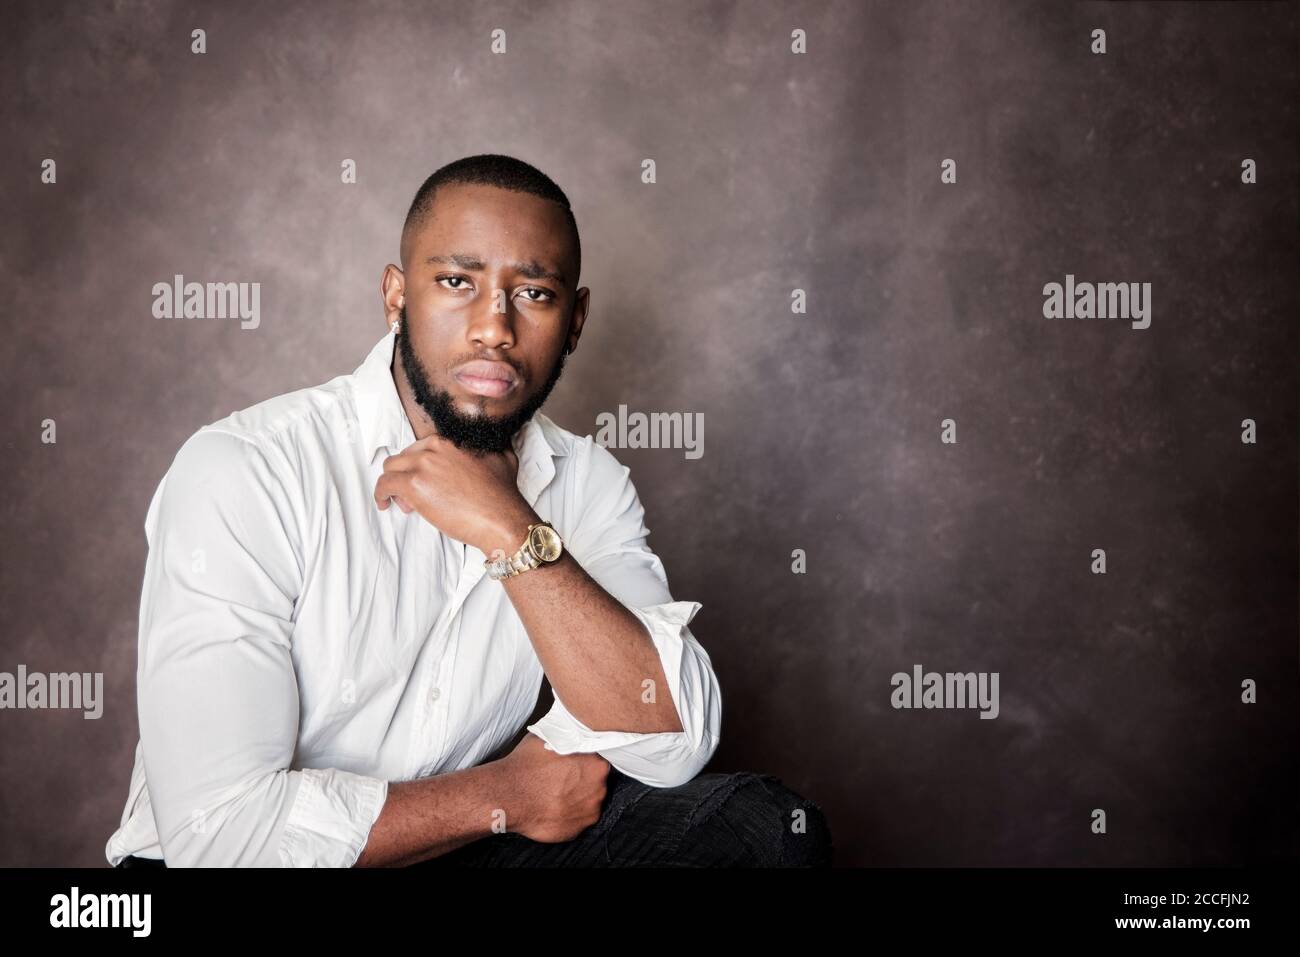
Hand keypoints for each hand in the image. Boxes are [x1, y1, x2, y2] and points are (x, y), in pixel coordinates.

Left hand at [373, 434, 536, 553]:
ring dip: (394, 485)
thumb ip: (495, 446)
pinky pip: (384, 485)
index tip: (425, 481)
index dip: (420, 467)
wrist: (501, 519)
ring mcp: (422, 466)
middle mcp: (434, 448)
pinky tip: (385, 505)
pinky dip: (381, 495)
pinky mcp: (413, 485)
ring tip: (407, 504)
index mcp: (450, 441)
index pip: (420, 448)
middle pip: (403, 457)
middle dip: (406, 476)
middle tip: (416, 496)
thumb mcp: (504, 458)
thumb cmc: (503, 495)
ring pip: (390, 469)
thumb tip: (500, 441)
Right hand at [495, 733, 609, 841]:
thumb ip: (567, 738)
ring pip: (588, 802)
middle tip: (561, 779)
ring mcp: (590, 811)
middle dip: (582, 781)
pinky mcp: (578, 830)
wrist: (509, 796)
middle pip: (596, 782)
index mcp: (596, 764)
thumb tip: (569, 733)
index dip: (585, 763)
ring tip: (555, 795)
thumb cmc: (526, 766)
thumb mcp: (548, 737)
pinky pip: (577, 820)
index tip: (573, 765)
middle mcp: (599, 789)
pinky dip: (568, 815)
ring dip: (576, 799)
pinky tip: (553, 808)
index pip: (599, 761)